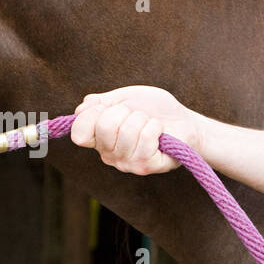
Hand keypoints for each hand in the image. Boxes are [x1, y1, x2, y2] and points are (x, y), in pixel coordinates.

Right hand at [70, 86, 201, 174]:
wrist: (183, 121)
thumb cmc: (155, 109)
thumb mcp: (125, 97)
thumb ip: (101, 102)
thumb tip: (81, 109)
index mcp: (99, 138)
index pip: (79, 133)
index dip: (91, 115)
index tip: (106, 107)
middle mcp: (108, 154)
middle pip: (104, 127)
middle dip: (124, 111)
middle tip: (136, 115)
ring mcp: (125, 163)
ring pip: (127, 131)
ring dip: (143, 119)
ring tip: (150, 124)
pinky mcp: (144, 166)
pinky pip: (145, 139)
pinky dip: (155, 127)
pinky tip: (159, 133)